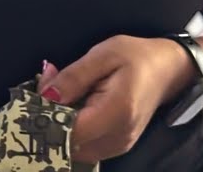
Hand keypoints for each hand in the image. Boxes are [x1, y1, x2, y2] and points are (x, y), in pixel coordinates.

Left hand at [39, 35, 196, 162]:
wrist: (168, 69)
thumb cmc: (136, 57)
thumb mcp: (102, 55)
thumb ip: (73, 77)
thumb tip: (45, 94)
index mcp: (116, 113)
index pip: (69, 131)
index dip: (45, 117)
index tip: (34, 96)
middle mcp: (118, 137)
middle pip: (68, 142)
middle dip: (47, 120)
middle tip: (44, 90)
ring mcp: (118, 146)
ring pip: (73, 147)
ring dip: (57, 125)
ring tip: (58, 95)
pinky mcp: (116, 146)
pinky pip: (83, 145)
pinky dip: (70, 129)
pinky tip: (69, 106)